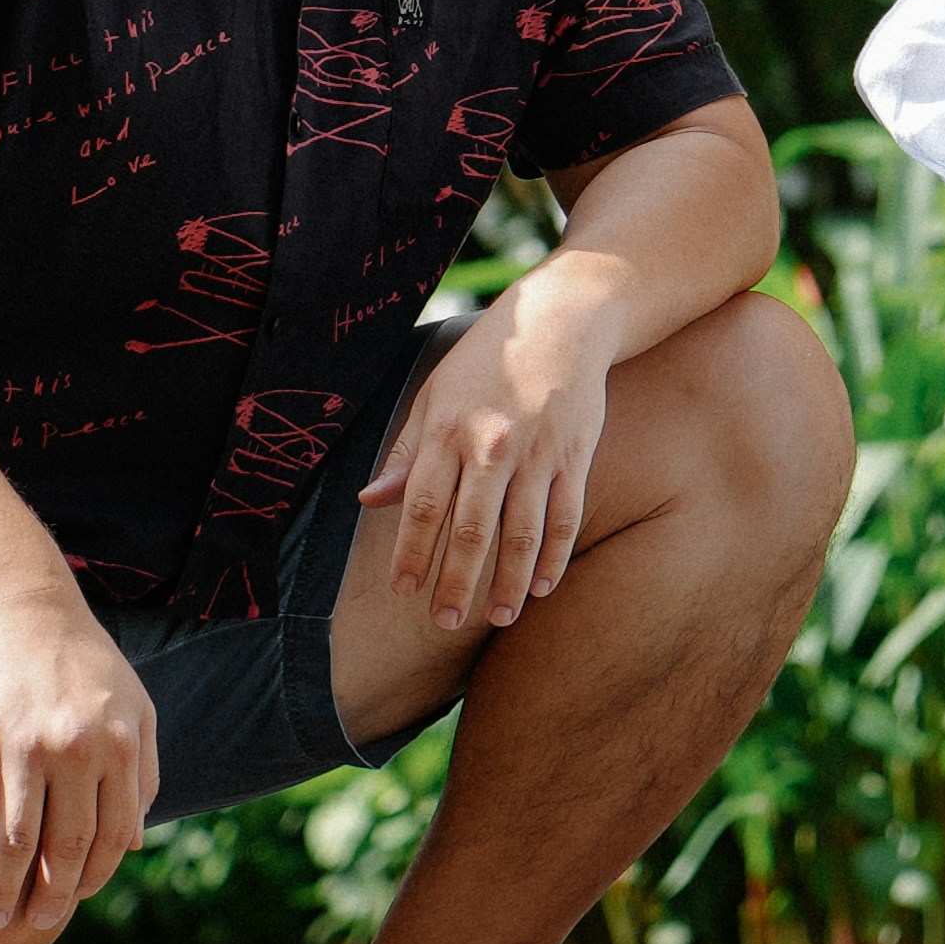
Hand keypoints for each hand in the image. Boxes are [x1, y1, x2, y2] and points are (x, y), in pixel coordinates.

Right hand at [0, 585, 155, 932]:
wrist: (23, 606)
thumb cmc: (83, 662)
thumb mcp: (135, 708)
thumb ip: (143, 772)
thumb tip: (136, 841)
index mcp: (121, 747)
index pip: (112, 834)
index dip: (93, 876)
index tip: (74, 901)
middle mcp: (78, 751)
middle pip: (64, 845)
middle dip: (48, 897)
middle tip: (27, 926)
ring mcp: (26, 744)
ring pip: (15, 835)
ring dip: (0, 886)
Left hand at [363, 287, 615, 630]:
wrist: (562, 321)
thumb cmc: (487, 362)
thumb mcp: (435, 395)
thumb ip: (406, 453)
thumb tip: (369, 500)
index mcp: (449, 430)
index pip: (424, 506)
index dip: (412, 553)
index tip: (405, 591)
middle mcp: (493, 445)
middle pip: (471, 530)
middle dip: (457, 582)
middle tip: (445, 622)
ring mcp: (539, 454)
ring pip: (523, 533)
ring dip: (509, 583)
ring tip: (499, 617)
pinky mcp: (576, 457)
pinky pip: (565, 518)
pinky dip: (555, 556)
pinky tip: (542, 586)